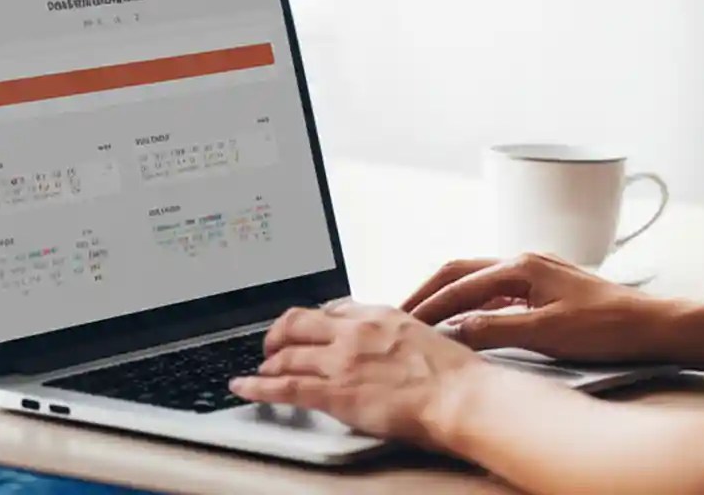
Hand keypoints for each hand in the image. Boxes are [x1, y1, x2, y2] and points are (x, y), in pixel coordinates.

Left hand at [229, 302, 490, 447]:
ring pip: (287, 355)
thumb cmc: (453, 374)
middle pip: (297, 322)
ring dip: (268, 363)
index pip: (332, 308)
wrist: (459, 395)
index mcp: (377, 314)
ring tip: (260, 370)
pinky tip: (243, 386)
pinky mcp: (335, 392)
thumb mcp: (423, 335)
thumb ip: (396, 332)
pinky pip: (285, 386)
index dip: (313, 321)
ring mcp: (341, 361)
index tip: (306, 329)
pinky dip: (257, 385)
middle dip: (277, 335)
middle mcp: (353, 332)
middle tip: (271, 346)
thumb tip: (387, 340)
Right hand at [402, 253, 669, 362]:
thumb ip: (495, 329)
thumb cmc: (608, 329)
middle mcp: (525, 259)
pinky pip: (496, 288)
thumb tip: (454, 330)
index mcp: (521, 266)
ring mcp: (536, 270)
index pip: (459, 283)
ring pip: (477, 277)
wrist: (654, 326)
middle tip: (400, 312)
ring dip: (449, 295)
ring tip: (425, 316)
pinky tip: (466, 319)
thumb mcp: (547, 334)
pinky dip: (472, 301)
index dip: (428, 305)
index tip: (403, 323)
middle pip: (461, 270)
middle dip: (429, 290)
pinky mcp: (546, 285)